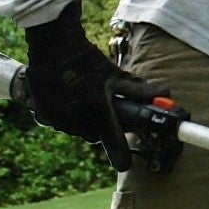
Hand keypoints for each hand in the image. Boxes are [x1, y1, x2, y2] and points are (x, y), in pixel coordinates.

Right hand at [23, 15, 184, 173]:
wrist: (53, 45)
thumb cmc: (88, 59)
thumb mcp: (115, 75)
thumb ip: (139, 91)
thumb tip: (165, 97)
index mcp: (98, 109)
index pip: (114, 144)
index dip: (122, 156)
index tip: (126, 163)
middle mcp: (77, 117)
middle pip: (95, 137)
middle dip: (101, 128)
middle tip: (103, 112)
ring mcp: (58, 118)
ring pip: (77, 131)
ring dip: (83, 122)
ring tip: (84, 100)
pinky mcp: (43, 115)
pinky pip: (60, 124)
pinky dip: (66, 117)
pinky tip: (68, 99)